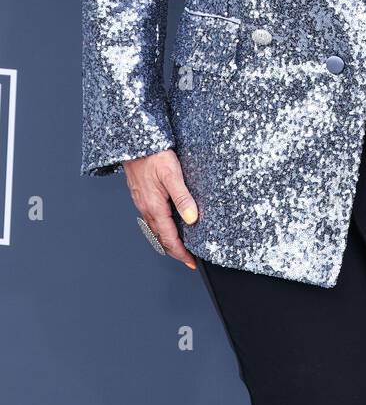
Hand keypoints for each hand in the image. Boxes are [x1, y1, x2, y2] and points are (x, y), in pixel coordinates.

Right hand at [123, 149, 198, 269]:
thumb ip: (183, 197)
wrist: (134, 143)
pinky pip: (151, 219)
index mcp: (154, 207)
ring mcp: (142, 203)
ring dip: (167, 240)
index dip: (181, 252)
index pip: (169, 238)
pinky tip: (168, 223)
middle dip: (175, 250)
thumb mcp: (172, 175)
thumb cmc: (154, 156)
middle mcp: (146, 209)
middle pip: (161, 238)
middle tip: (188, 258)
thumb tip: (191, 219)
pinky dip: (161, 227)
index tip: (191, 262)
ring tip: (180, 245)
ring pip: (155, 229)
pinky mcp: (141, 196)